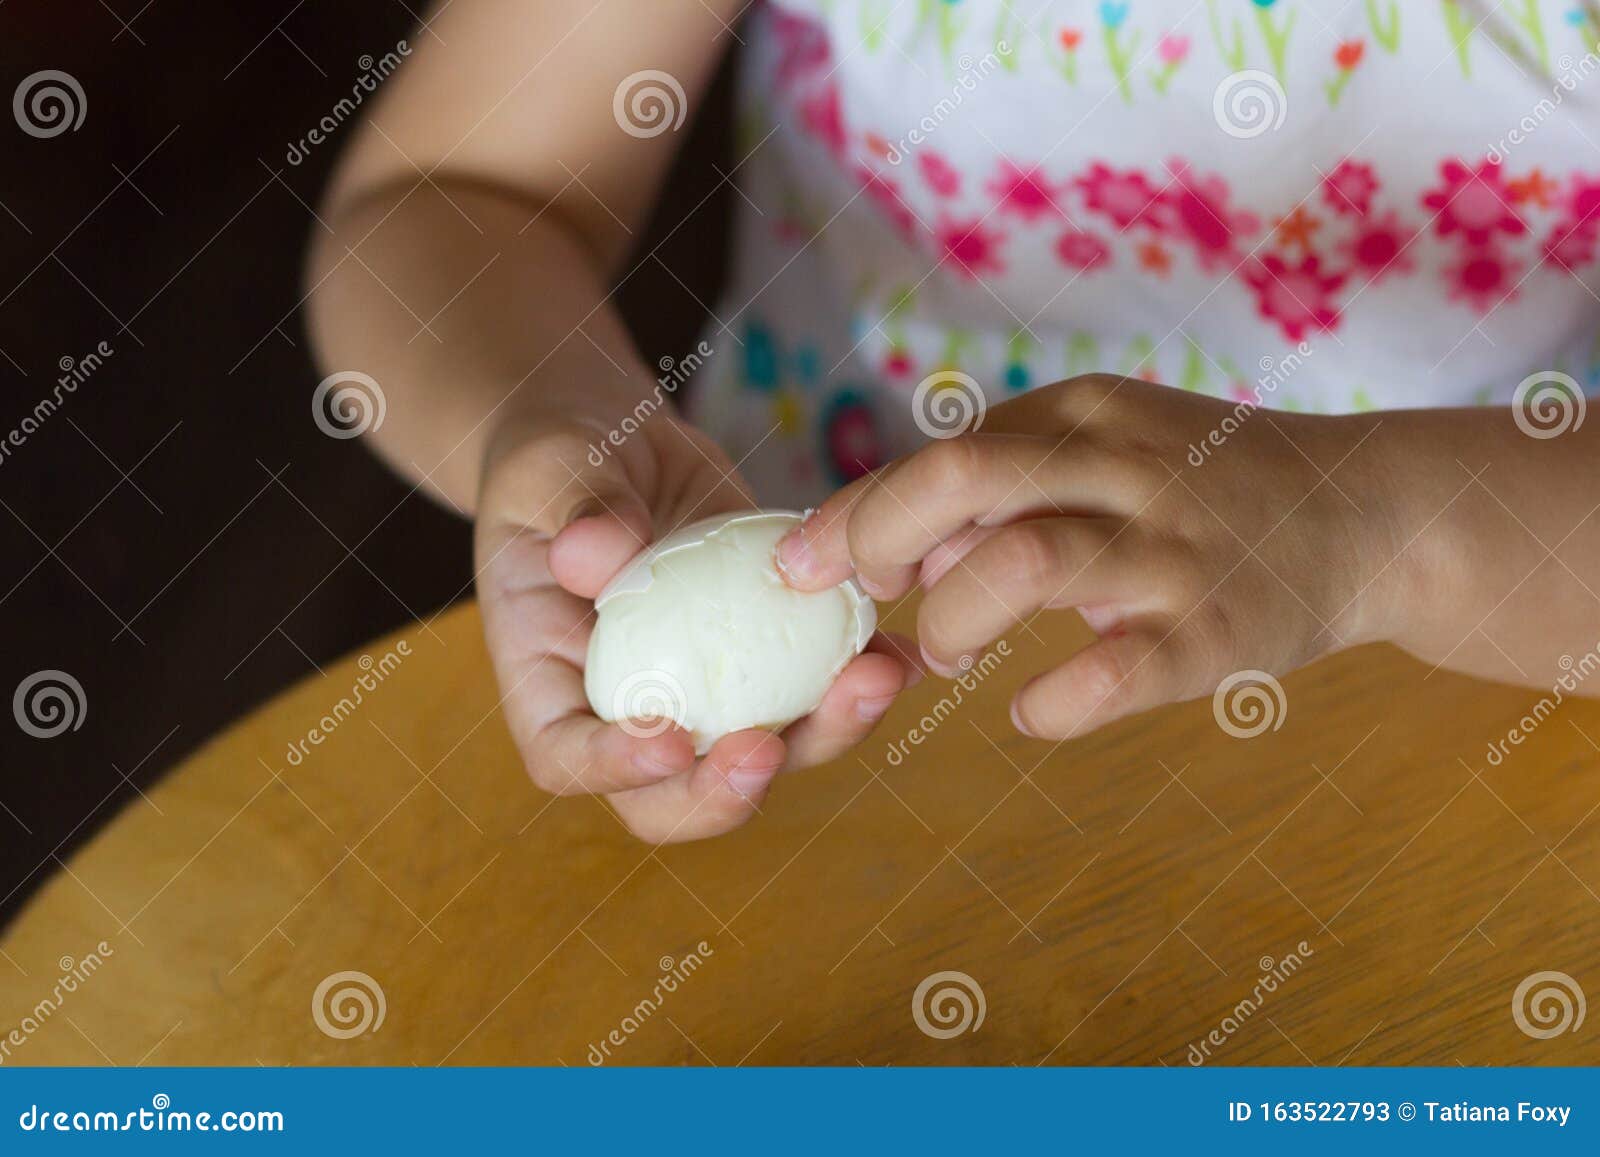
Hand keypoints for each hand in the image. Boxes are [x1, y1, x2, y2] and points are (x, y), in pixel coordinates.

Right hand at [475, 402, 919, 841]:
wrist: (619, 445)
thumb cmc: (559, 459)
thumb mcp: (552, 471)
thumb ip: (577, 511)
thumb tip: (592, 556)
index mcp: (548, 682)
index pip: (565, 758)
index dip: (615, 770)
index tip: (670, 740)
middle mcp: (626, 710)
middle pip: (670, 796)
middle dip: (725, 791)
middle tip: (772, 747)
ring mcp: (703, 695)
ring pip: (763, 753)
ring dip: (824, 731)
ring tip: (873, 677)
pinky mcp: (764, 663)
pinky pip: (812, 691)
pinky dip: (859, 679)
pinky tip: (900, 650)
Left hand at [775, 375, 1399, 739]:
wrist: (1367, 515)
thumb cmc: (1203, 487)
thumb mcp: (1109, 449)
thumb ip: (1006, 486)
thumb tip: (896, 546)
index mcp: (1086, 414)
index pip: (941, 452)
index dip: (858, 512)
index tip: (806, 564)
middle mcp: (1126, 467)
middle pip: (964, 476)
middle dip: (878, 539)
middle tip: (859, 601)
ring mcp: (1175, 550)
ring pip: (1023, 562)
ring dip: (955, 617)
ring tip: (945, 652)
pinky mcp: (1216, 634)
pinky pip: (1107, 675)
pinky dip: (1046, 702)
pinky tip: (1032, 710)